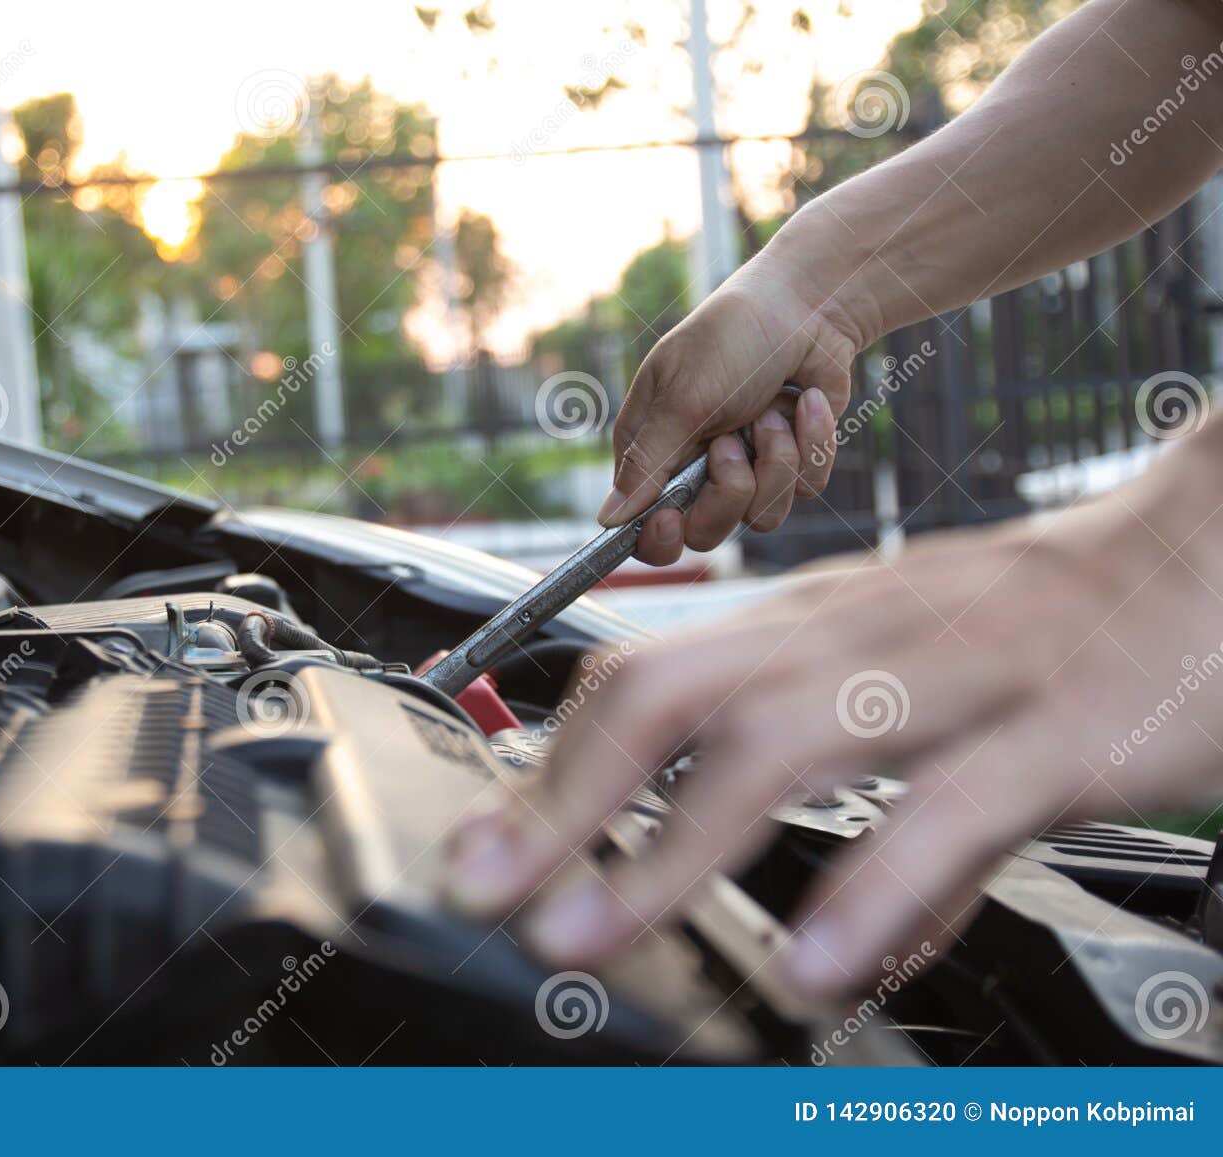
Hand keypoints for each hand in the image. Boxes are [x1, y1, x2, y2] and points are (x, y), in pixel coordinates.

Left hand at [448, 431, 1222, 994]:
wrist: (1213, 550)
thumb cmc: (1054, 626)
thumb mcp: (930, 699)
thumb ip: (864, 816)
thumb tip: (825, 935)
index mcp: (813, 630)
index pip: (645, 677)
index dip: (553, 765)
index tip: (488, 842)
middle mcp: (855, 638)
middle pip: (669, 694)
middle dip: (564, 799)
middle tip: (488, 886)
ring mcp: (952, 676)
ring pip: (778, 741)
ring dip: (666, 846)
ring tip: (590, 933)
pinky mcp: (1058, 730)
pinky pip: (947, 810)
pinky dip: (872, 888)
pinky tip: (813, 963)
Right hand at [600, 267, 856, 561]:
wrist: (811, 305)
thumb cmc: (731, 338)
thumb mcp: (683, 397)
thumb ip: (647, 462)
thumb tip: (608, 521)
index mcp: (653, 450)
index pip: (640, 525)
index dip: (656, 537)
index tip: (672, 520)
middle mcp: (696, 467)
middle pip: (705, 533)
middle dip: (729, 490)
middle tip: (731, 445)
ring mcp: (747, 468)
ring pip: (762, 516)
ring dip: (776, 458)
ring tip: (771, 409)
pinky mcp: (792, 462)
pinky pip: (806, 489)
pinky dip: (812, 443)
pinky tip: (806, 402)